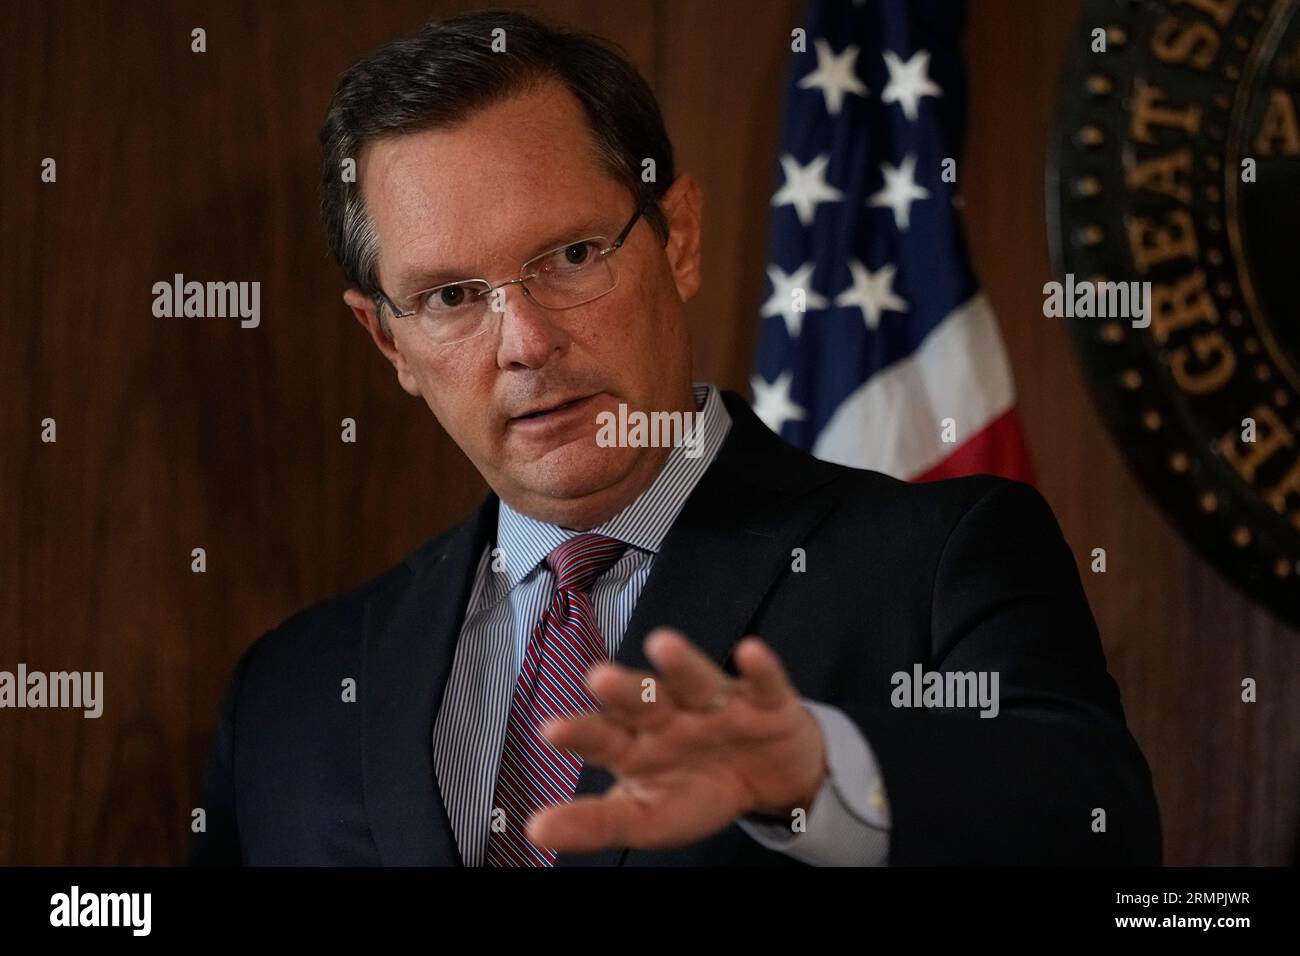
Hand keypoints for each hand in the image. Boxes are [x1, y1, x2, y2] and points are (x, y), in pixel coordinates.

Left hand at [526, 626, 827, 852]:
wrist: (770, 781)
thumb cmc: (698, 791)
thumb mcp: (647, 819)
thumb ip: (595, 823)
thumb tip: (535, 829)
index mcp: (636, 743)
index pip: (603, 737)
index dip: (580, 733)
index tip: (551, 731)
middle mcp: (671, 714)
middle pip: (644, 699)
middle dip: (625, 689)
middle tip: (600, 678)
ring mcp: (717, 704)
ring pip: (696, 680)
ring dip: (682, 664)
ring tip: (664, 645)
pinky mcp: (765, 702)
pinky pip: (763, 683)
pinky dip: (760, 669)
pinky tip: (750, 653)